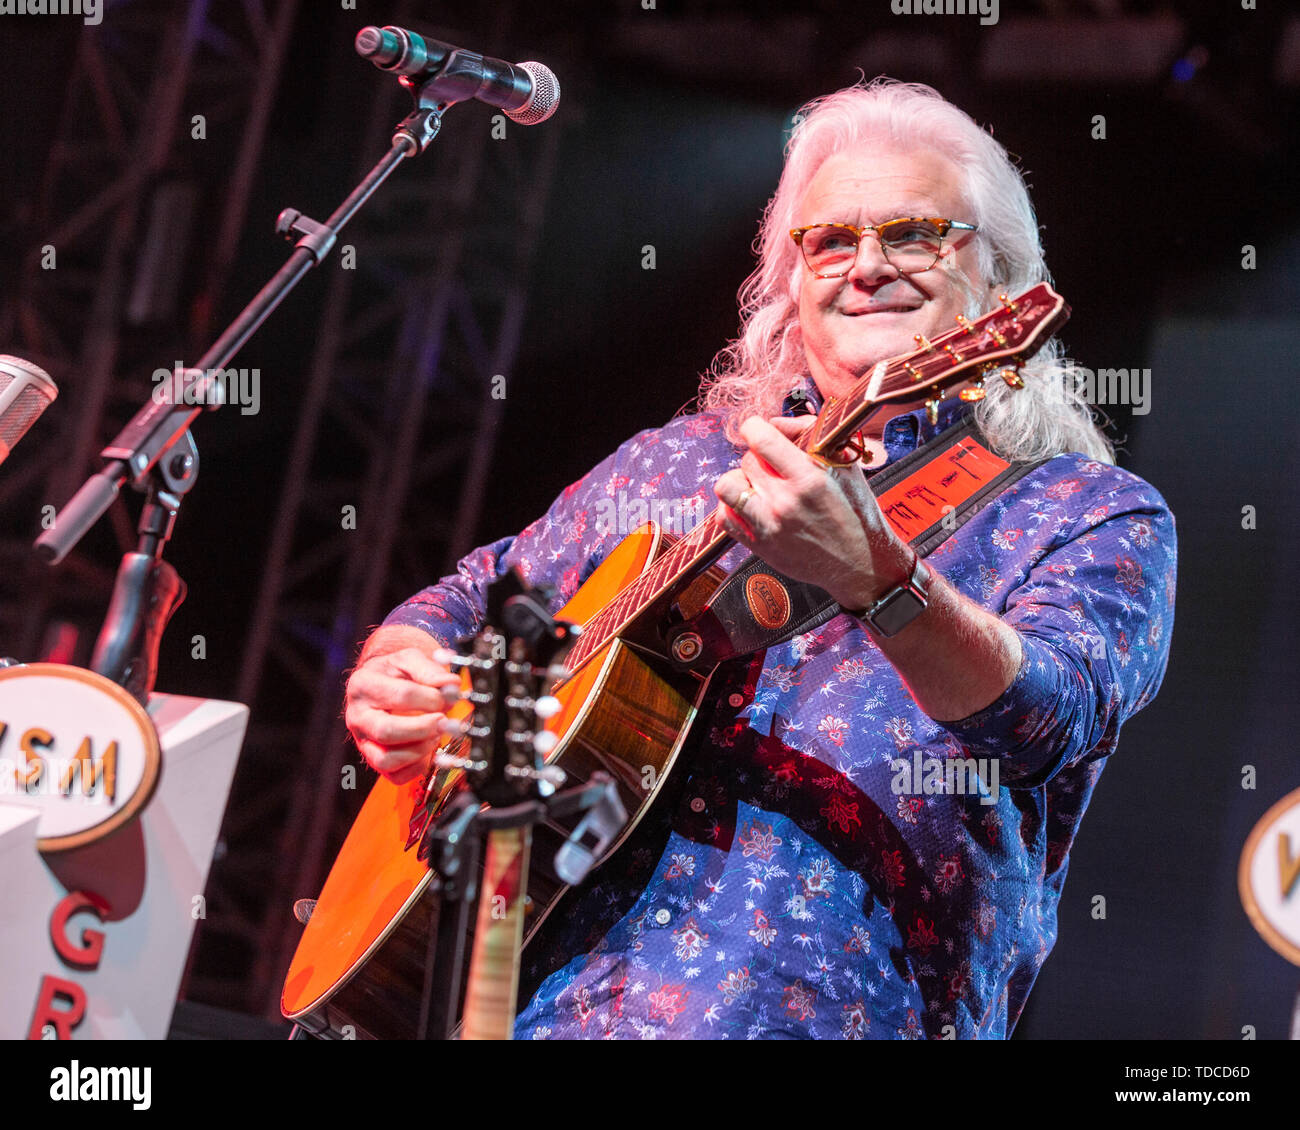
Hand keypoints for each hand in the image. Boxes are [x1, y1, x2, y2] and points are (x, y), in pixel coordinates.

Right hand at [345, 640, 462, 784]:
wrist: (383, 683)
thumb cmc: (396, 673)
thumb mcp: (409, 660)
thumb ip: (430, 670)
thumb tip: (451, 686)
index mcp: (363, 685)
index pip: (402, 695)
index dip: (432, 699)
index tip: (448, 696)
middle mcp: (358, 715)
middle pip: (387, 731)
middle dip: (423, 728)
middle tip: (444, 721)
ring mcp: (363, 740)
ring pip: (386, 760)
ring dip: (419, 750)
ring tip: (434, 735)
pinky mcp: (373, 759)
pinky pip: (394, 775)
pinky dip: (416, 766)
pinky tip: (427, 748)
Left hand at [712, 415, 912, 609]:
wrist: (860, 563)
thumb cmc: (856, 513)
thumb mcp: (846, 466)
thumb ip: (811, 436)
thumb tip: (776, 423)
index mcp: (809, 479)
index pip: (761, 439)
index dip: (754, 427)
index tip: (757, 429)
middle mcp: (785, 503)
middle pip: (747, 460)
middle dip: (758, 457)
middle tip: (774, 467)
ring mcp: (769, 527)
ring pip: (727, 486)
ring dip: (739, 481)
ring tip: (756, 486)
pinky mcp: (759, 547)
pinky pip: (724, 518)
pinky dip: (731, 507)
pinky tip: (749, 506)